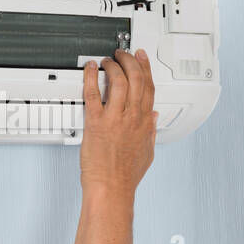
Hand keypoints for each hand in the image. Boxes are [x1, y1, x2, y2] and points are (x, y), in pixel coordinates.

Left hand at [79, 49, 157, 198]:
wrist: (111, 189)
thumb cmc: (125, 176)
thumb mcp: (147, 152)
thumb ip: (150, 132)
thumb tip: (153, 119)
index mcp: (145, 123)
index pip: (149, 87)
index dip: (146, 68)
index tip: (141, 58)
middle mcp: (132, 117)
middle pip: (136, 78)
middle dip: (130, 60)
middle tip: (122, 54)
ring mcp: (114, 119)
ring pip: (118, 81)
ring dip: (112, 65)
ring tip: (107, 61)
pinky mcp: (96, 123)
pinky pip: (93, 93)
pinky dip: (90, 77)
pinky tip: (90, 69)